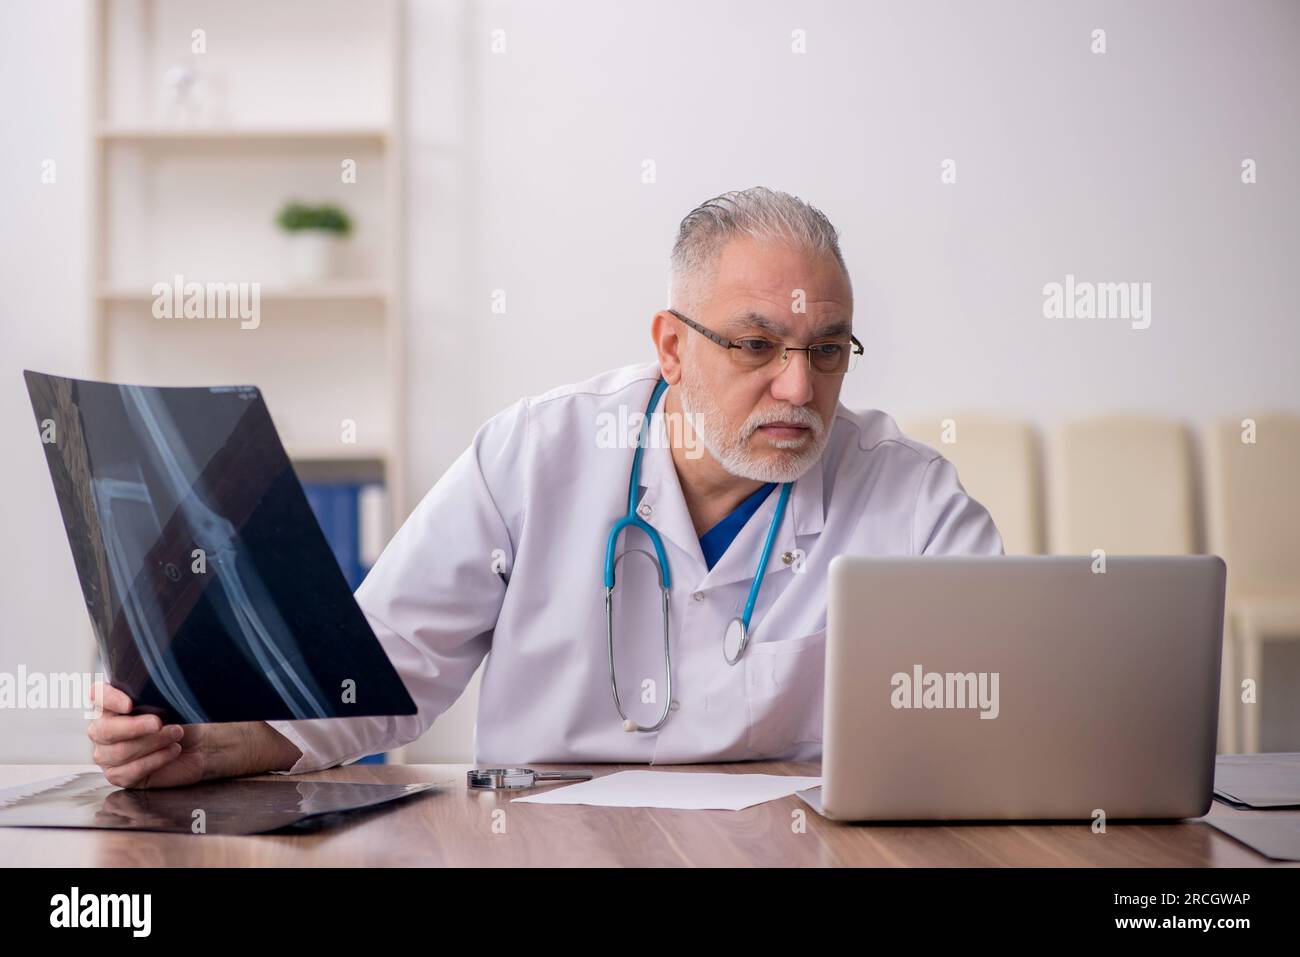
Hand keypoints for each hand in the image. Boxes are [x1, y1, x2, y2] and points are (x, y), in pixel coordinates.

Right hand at [87, 682, 205, 788]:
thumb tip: (149, 699)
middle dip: (134, 727)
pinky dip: (156, 759)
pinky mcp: (120, 775)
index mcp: (113, 705)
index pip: (98, 695)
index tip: (129, 704)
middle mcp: (105, 730)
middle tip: (158, 723)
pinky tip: (172, 750)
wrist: (199, 745)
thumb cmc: (181, 721)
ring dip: (153, 742)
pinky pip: (130, 771)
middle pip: (103, 730)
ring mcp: (108, 755)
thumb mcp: (170, 704)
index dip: (109, 699)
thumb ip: (153, 699)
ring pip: (120, 752)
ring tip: (175, 734)